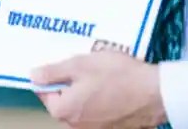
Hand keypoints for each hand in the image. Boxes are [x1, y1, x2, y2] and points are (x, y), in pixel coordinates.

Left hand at [30, 51, 165, 128]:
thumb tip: (33, 76)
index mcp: (63, 111)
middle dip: (71, 84)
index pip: (45, 92)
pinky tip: (113, 88)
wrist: (154, 93)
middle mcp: (76, 126)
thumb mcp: (80, 64)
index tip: (67, 65)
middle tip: (87, 68)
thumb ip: (53, 72)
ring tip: (103, 76)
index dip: (54, 75)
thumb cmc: (117, 76)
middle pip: (63, 101)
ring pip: (81, 107)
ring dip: (87, 92)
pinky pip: (97, 113)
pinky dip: (101, 101)